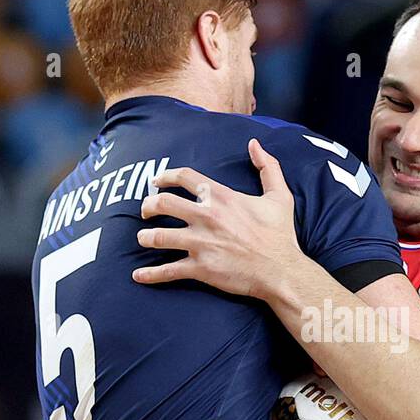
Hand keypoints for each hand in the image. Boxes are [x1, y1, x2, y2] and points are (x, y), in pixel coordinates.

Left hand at [132, 139, 303, 299]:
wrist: (281, 271)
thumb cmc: (280, 235)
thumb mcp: (280, 196)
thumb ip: (268, 167)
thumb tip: (255, 144)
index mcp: (221, 197)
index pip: (184, 177)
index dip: (165, 176)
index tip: (156, 181)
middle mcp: (206, 217)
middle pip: (163, 203)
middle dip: (148, 206)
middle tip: (146, 210)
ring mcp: (200, 244)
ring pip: (158, 236)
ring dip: (145, 237)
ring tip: (142, 238)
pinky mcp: (200, 268)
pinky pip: (167, 271)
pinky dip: (150, 274)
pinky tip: (138, 275)